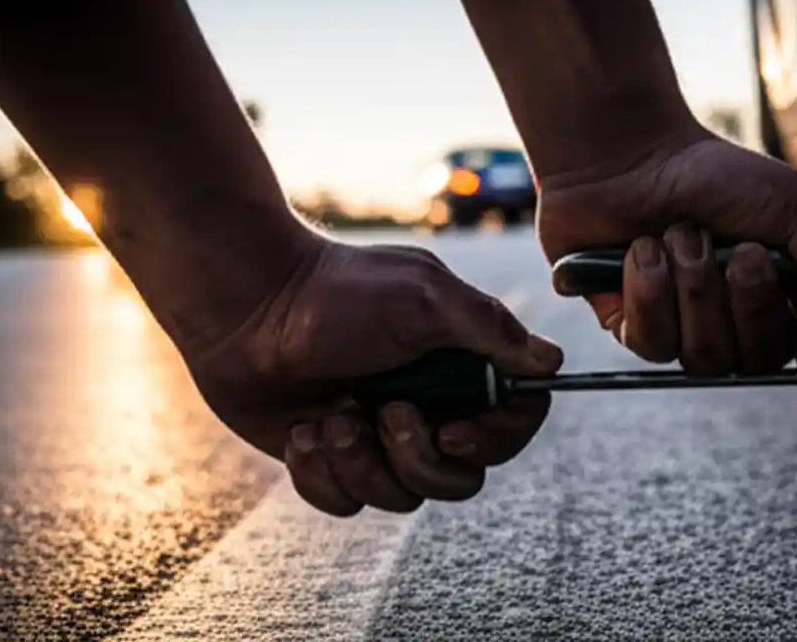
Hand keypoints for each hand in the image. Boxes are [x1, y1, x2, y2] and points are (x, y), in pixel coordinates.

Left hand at [177, 237, 561, 515]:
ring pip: (403, 496)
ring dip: (362, 462)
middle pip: (463, 477)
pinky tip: (301, 430)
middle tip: (385, 412)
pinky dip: (321, 473)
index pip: (516, 420)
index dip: (497, 438)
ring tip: (330, 418)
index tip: (455, 429)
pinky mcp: (333, 458)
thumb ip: (491, 329)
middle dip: (419, 456)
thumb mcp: (425, 296)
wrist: (245, 306)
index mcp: (460, 365)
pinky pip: (347, 503)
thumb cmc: (338, 293)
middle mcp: (429, 405)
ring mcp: (380, 436)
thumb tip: (550, 363)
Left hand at [536, 134, 796, 373]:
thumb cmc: (714, 174)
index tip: (753, 255)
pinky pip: (648, 340)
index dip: (763, 310)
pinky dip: (647, 288)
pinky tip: (642, 251)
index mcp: (768, 303)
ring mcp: (674, 328)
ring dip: (687, 283)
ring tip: (675, 236)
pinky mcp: (628, 324)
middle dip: (721, 290)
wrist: (638, 152)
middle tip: (713, 240)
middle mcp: (722, 323)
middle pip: (735, 359)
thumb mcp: (796, 205)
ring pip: (694, 353)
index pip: (776, 352)